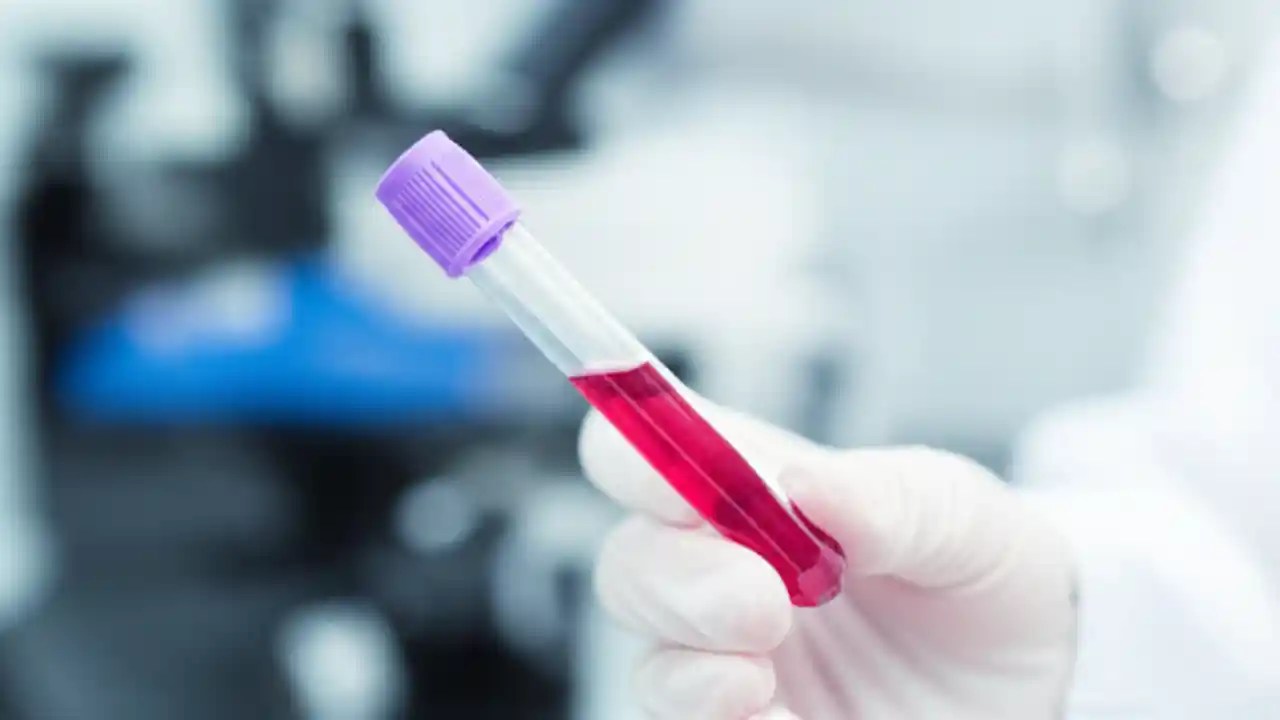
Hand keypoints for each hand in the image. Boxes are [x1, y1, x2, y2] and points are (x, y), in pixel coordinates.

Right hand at [580, 404, 1076, 718]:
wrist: (1040, 678)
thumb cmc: (986, 572)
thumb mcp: (964, 517)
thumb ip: (890, 498)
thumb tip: (802, 485)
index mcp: (759, 492)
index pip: (651, 450)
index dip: (637, 456)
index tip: (680, 490)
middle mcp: (728, 573)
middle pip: (630, 564)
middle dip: (676, 580)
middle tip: (763, 605)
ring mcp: (735, 663)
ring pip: (652, 665)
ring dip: (692, 671)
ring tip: (762, 681)